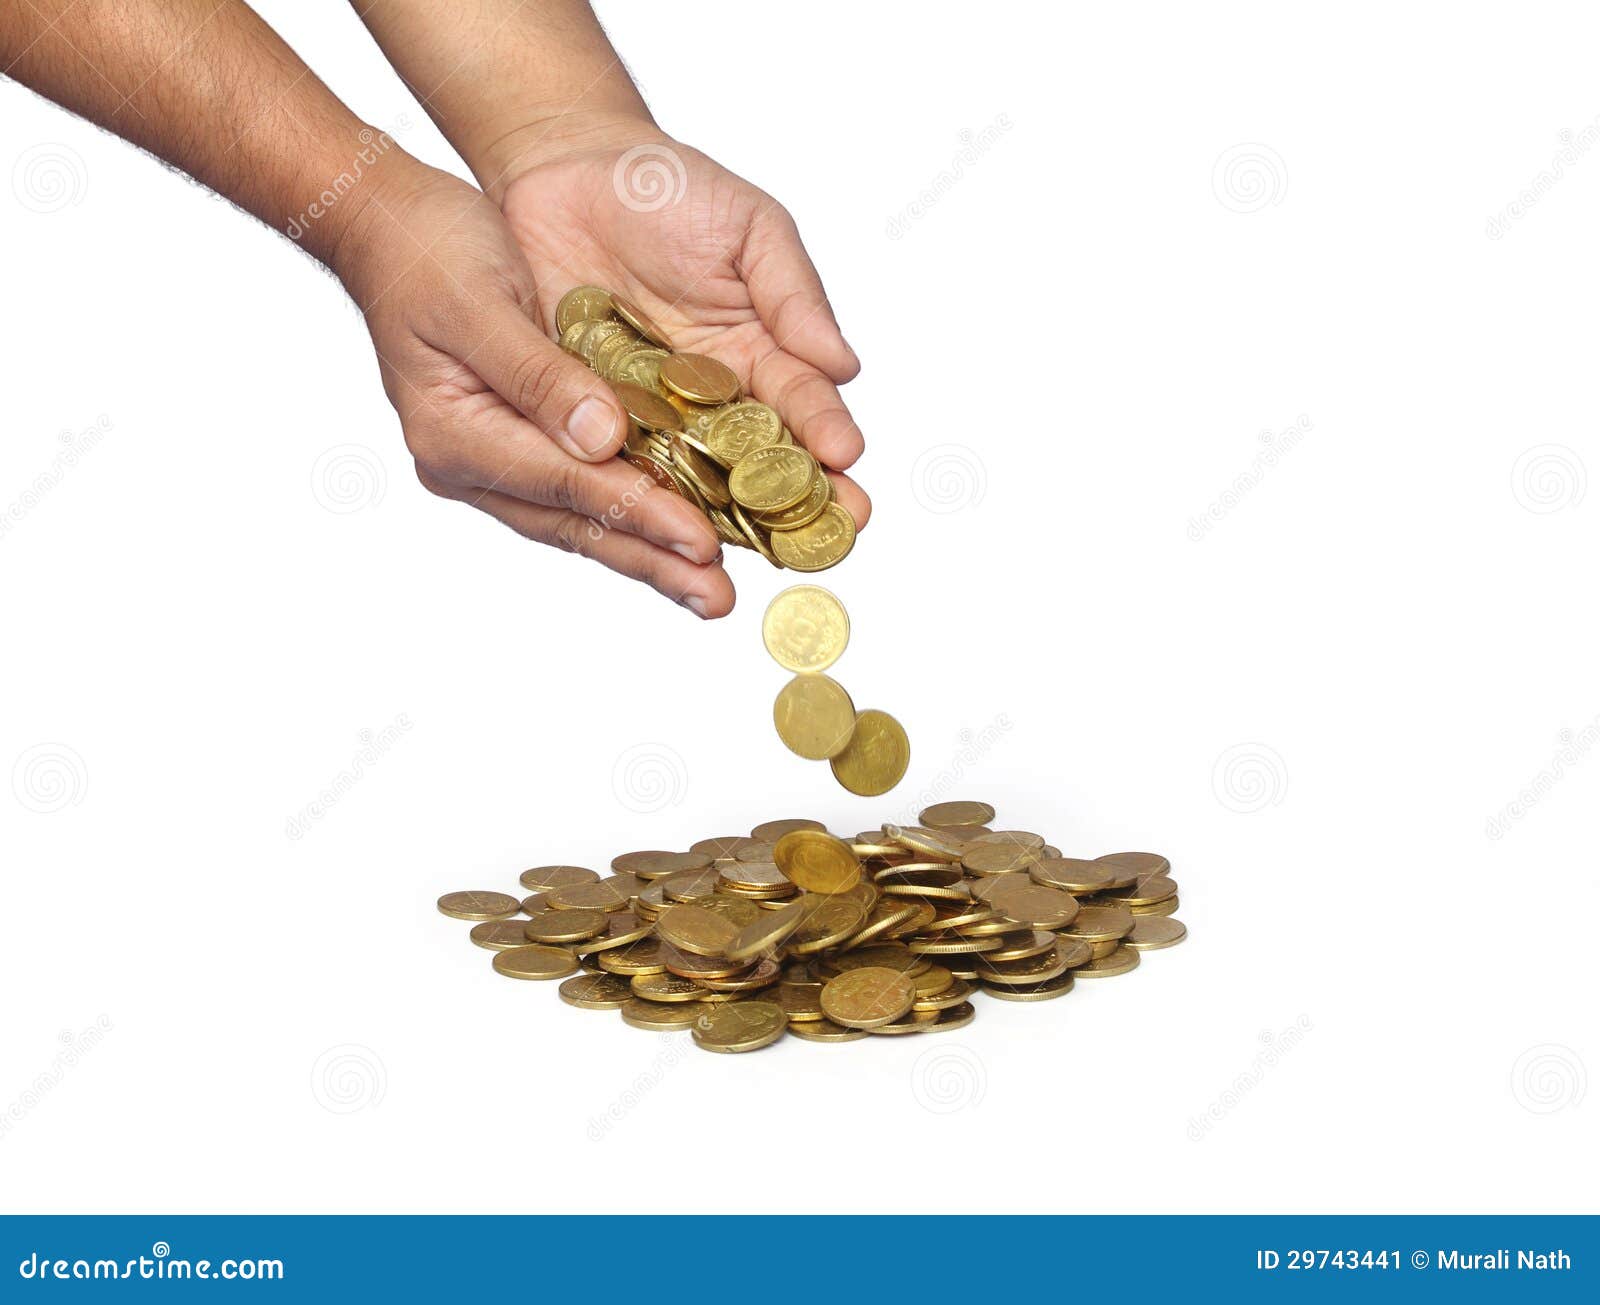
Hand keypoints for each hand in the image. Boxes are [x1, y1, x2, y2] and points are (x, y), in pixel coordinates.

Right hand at [334, 164, 733, 616]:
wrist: (391, 225)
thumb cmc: (427, 250)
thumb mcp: (479, 301)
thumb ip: (538, 375)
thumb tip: (600, 438)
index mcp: (454, 434)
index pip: (562, 484)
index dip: (636, 512)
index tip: (699, 540)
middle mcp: (471, 462)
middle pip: (574, 523)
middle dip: (650, 561)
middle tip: (717, 599)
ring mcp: (494, 459)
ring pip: (581, 518)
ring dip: (647, 552)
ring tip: (708, 588)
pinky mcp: (520, 443)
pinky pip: (583, 489)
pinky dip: (632, 512)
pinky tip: (679, 533)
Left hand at [487, 114, 870, 535]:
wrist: (564, 169)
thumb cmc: (668, 189)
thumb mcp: (749, 228)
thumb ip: (793, 295)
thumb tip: (845, 365)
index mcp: (761, 352)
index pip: (803, 404)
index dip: (826, 434)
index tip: (848, 463)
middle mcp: (713, 398)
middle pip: (758, 463)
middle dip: (794, 504)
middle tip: (825, 543)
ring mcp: (650, 414)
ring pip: (688, 479)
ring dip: (715, 522)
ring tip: (738, 561)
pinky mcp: (588, 417)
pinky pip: (612, 461)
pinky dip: (631, 494)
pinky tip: (651, 529)